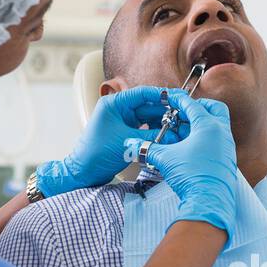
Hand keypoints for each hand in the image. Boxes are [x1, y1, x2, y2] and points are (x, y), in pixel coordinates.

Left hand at [33, 86, 170, 196]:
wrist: (85, 172)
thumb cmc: (98, 154)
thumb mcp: (128, 142)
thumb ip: (152, 135)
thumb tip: (174, 133)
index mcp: (114, 104)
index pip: (142, 93)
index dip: (162, 95)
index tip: (177, 98)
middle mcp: (119, 109)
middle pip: (148, 106)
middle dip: (165, 112)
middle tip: (182, 117)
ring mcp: (122, 121)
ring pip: (148, 118)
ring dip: (162, 123)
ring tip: (177, 128)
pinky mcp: (126, 132)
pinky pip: (145, 128)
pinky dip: (155, 132)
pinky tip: (167, 136)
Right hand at [141, 92, 237, 239]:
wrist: (209, 202)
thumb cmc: (191, 176)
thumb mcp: (165, 158)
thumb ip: (148, 148)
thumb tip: (132, 144)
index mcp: (209, 126)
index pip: (192, 104)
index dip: (177, 100)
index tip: (168, 98)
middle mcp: (222, 133)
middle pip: (213, 108)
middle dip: (197, 107)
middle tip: (181, 113)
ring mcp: (227, 147)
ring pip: (216, 125)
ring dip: (199, 124)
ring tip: (180, 132)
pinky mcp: (226, 160)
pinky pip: (216, 140)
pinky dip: (204, 138)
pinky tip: (188, 147)